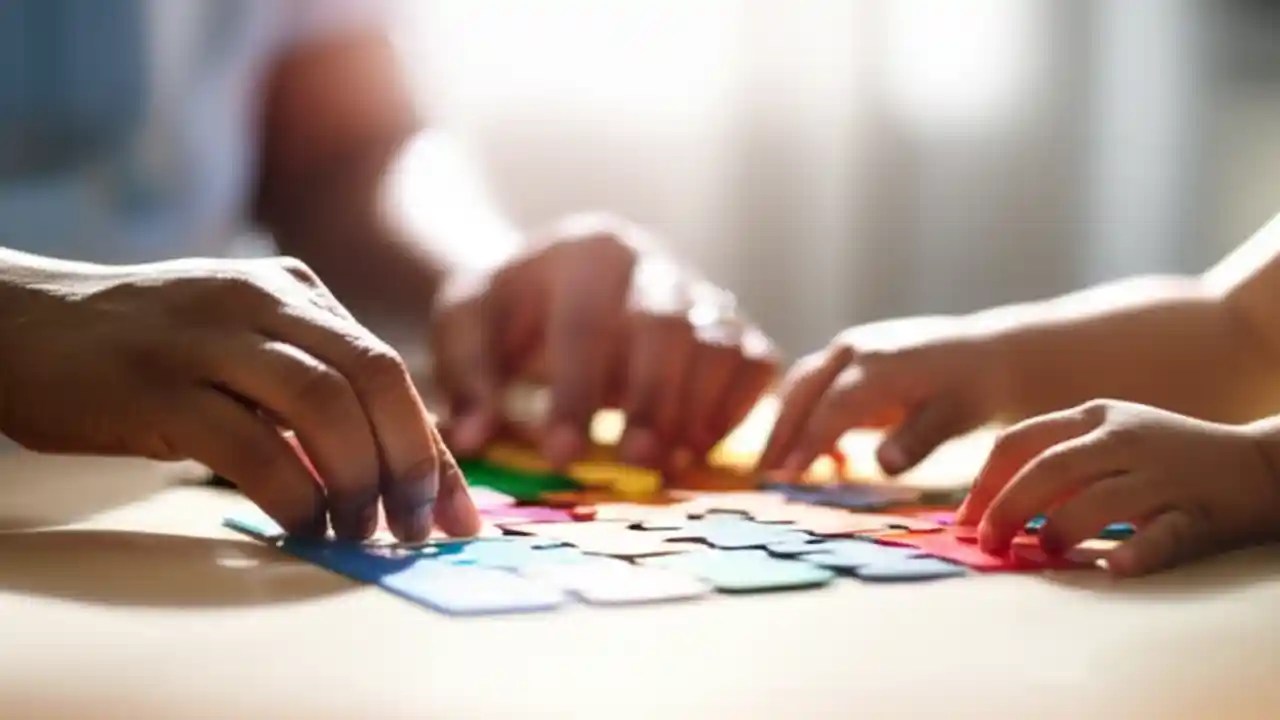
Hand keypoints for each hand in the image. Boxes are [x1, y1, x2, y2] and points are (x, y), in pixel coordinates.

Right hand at [0, 253, 477, 541]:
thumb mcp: (242, 343)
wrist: (23, 324)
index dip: (433, 447)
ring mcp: (208, 339)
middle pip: (375, 376)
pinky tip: (301, 526)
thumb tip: (394, 466)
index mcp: (293, 291)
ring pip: (324, 403)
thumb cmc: (149, 350)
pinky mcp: (156, 387)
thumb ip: (312, 383)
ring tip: (360, 533)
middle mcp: (261, 301)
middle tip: (418, 527)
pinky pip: (251, 444)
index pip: (388, 368)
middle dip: (412, 460)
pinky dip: (292, 493)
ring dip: (357, 479)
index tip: (460, 514)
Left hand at [431, 214, 776, 470]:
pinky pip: (756, 361)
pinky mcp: (728, 326)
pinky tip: (700, 448)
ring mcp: (699, 292)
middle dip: (652, 399)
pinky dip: (738, 407)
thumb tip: (473, 437)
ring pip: (721, 342)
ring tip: (669, 464)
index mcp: (588, 251)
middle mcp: (655, 263)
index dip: (576, 391)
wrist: (549, 282)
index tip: (559, 453)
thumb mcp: (466, 326)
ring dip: (700, 408)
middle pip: (668, 327)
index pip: (587, 323)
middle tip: (633, 462)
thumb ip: (467, 377)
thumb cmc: (506, 310)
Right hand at [759, 315, 1006, 479]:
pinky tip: (831, 460)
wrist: (990, 353)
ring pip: (803, 386)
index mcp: (879, 365)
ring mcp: (850, 349)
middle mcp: (856, 350)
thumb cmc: (975, 389)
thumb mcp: (955, 416)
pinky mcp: (851, 357)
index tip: (787, 477)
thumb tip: (882, 465)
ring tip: (779, 468)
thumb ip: (917, 440)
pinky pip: (819, 387)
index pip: (831, 408)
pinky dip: (811, 418)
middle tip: (764, 475)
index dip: (807, 443)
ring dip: (788, 425)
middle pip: (803, 391)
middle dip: (781, 433)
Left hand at [956, 399, 1279, 576]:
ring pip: (1099, 499)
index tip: (964, 519)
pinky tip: (1112, 569)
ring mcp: (1161, 473)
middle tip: (987, 543)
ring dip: (1061, 528)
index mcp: (1094, 417)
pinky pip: (1163, 534)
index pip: (1019, 441)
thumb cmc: (1165, 459)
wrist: (1261, 465)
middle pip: (1048, 468)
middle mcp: (1124, 438)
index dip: (984, 482)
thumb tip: (990, 508)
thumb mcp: (1108, 443)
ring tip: (1042, 552)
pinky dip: (1136, 552)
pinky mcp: (1198, 511)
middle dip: (1007, 507)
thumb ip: (1056, 465)